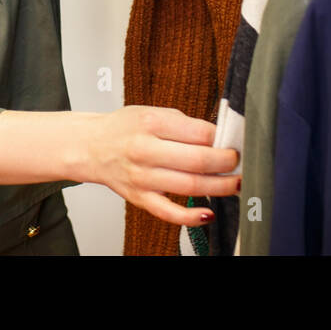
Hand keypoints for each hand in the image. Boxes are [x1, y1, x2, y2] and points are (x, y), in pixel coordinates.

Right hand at [80, 106, 239, 227]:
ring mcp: (142, 177)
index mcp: (151, 123)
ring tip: (235, 184)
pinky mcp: (139, 198)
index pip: (199, 132)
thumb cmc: (124, 128)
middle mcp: (145, 150)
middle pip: (198, 161)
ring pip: (190, 187)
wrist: (91, 146)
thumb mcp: (153, 112)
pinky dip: (191, 217)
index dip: (223, 139)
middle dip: (227, 163)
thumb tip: (219, 138)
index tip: (235, 141)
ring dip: (220, 187)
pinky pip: (168, 212)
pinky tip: (208, 212)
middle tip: (239, 162)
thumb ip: (185, 124)